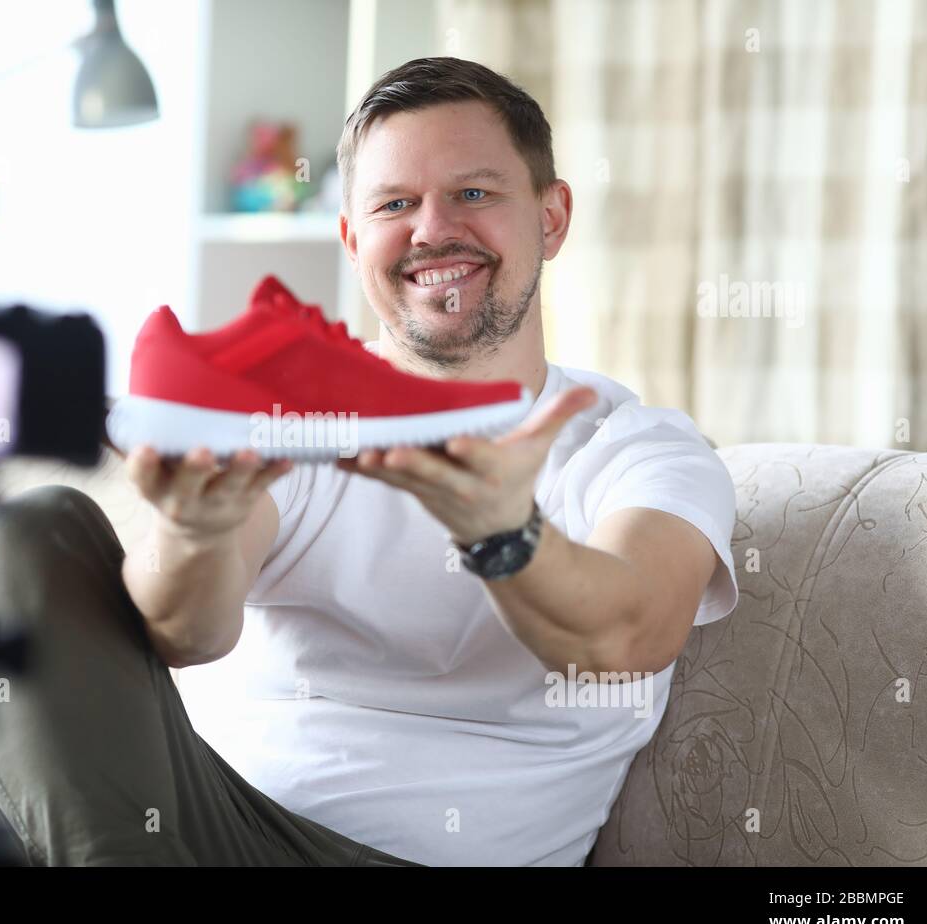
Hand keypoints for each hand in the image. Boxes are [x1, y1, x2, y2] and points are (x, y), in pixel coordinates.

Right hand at [125, 446, 290, 540]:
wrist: (197, 534)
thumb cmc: (170, 485)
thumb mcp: (150, 473)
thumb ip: (133, 442)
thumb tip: (101, 405)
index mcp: (155, 488)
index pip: (142, 477)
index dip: (142, 464)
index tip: (144, 449)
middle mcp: (184, 499)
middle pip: (188, 485)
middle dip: (195, 468)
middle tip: (202, 451)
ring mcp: (218, 501)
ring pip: (230, 485)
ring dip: (241, 468)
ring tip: (250, 453)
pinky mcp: (246, 500)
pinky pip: (263, 485)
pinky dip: (275, 471)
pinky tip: (288, 457)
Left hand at [336, 387, 597, 543]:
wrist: (498, 528)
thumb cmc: (517, 477)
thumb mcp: (540, 448)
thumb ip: (559, 416)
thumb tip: (592, 392)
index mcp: (493, 469)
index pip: (481, 458)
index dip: (469, 452)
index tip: (456, 443)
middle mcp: (461, 483)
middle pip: (434, 472)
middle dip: (413, 464)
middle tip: (391, 452)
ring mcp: (432, 490)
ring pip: (403, 477)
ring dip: (378, 466)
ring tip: (357, 450)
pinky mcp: (411, 491)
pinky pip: (383, 480)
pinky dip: (360, 468)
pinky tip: (334, 454)